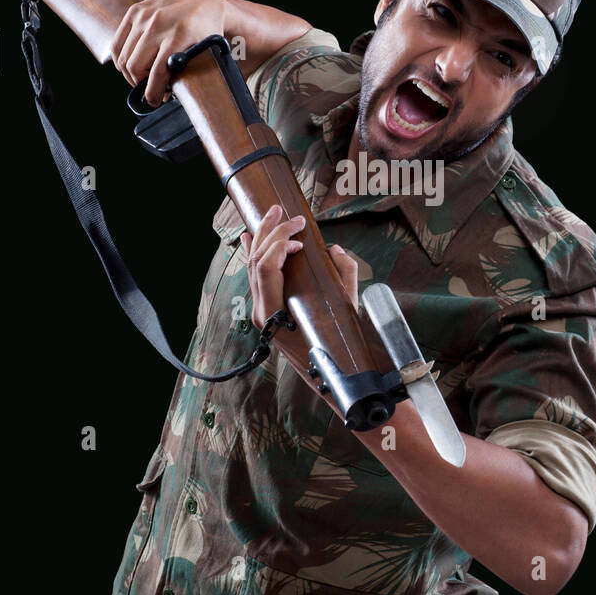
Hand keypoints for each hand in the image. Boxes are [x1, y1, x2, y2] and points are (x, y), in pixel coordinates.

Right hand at [110, 0, 228, 105]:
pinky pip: (117, 44)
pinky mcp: (134, 11)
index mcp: (180, 33)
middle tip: (149, 90)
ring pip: (123, 57)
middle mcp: (159, 22)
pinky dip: (121, 59)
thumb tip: (166, 94)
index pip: (158, 71)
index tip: (155, 101)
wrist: (204, 1)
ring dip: (130, 74)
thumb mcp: (206, 52)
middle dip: (140, 84)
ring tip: (143, 78)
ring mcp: (144, 15)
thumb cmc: (207, 31)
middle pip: (135, 66)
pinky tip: (133, 65)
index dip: (153, 92)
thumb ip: (188, 71)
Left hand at [240, 205, 359, 374]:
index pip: (265, 269)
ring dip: (262, 238)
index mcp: (274, 315)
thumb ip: (344, 277)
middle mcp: (262, 314)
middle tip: (286, 213)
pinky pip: (255, 279)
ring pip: (252, 268)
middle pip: (256, 262)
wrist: (333, 381)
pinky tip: (248, 238)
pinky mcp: (267, 312)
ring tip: (272, 215)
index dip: (278, 244)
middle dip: (270, 232)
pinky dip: (253, 255)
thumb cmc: (340, 349)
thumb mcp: (347, 311)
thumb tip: (335, 251)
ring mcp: (261, 313)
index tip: (300, 236)